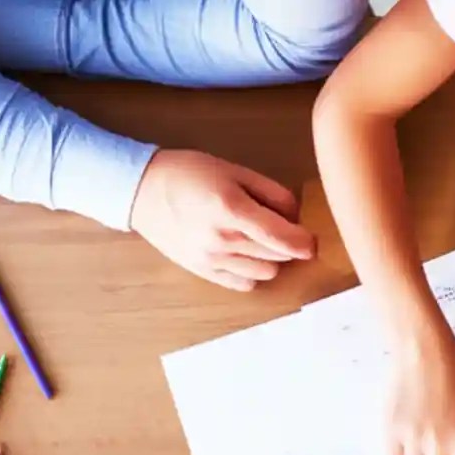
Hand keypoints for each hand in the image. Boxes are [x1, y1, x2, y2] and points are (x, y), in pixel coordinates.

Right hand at [130, 150, 314, 290]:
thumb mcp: (234, 170)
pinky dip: (252, 273)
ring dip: (271, 259)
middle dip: (288, 244)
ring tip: (258, 239)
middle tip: (280, 228)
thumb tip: (296, 216)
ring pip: (265, 273)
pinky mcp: (203, 271)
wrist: (142, 191)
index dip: (305, 242)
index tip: (312, 241)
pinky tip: (244, 254)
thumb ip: (271, 193)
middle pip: (278, 256)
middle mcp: (222, 240)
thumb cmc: (190, 174)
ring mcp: (212, 260)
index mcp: (231, 209)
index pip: (282, 238)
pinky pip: (244, 284)